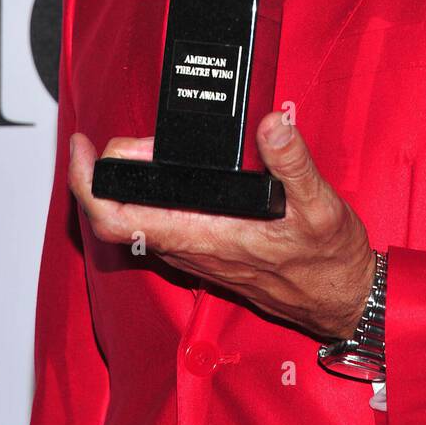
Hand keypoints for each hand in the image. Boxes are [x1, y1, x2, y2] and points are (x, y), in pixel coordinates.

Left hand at [69, 111, 376, 341]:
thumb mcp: (321, 205)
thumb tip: (271, 125)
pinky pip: (159, 227)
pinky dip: (149, 198)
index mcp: (206, 235)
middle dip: (108, 173)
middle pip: (119, 216)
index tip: (85, 148)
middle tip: (127, 138)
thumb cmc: (329, 262)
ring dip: (128, 186)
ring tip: (142, 149)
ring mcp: (196, 254)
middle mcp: (191, 248)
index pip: (120, 218)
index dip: (90, 184)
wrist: (340, 299)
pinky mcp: (206, 254)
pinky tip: (166, 175)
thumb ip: (293, 162)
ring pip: (137, 222)